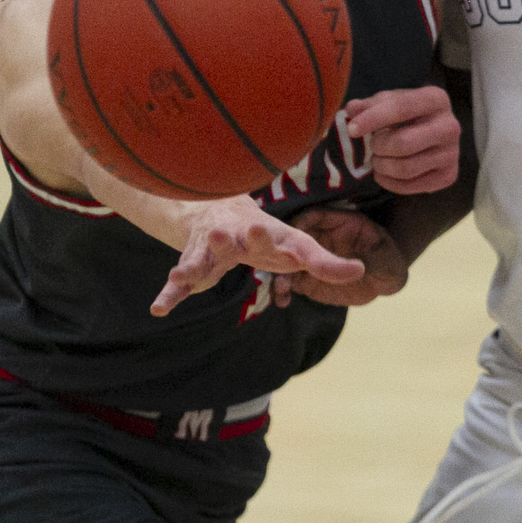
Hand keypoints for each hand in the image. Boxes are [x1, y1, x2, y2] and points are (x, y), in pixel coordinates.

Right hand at [152, 198, 365, 316]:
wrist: (222, 214)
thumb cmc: (268, 237)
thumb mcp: (297, 247)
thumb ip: (324, 262)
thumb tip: (361, 272)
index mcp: (267, 235)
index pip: (277, 239)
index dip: (280, 244)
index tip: (290, 253)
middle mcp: (237, 238)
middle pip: (234, 240)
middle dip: (232, 239)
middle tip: (226, 235)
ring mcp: (211, 251)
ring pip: (199, 257)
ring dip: (192, 264)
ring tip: (180, 274)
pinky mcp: (193, 265)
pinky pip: (179, 281)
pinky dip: (170, 294)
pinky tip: (159, 308)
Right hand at [271, 206, 408, 307]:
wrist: (382, 280)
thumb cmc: (387, 261)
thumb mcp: (386, 259)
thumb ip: (374, 260)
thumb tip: (361, 268)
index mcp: (337, 223)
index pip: (313, 216)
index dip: (302, 222)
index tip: (294, 235)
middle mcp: (317, 237)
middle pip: (292, 236)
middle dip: (283, 248)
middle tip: (280, 264)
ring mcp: (309, 258)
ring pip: (285, 260)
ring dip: (278, 271)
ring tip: (280, 287)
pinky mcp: (304, 278)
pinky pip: (287, 281)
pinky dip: (281, 289)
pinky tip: (283, 301)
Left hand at [344, 86, 461, 194]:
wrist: (434, 133)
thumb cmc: (408, 115)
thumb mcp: (389, 102)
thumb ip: (369, 105)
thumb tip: (352, 110)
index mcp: (436, 99)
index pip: (402, 108)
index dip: (373, 119)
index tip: (352, 129)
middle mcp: (450, 126)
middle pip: (404, 143)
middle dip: (379, 147)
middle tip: (373, 146)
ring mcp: (452, 153)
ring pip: (406, 168)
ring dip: (382, 166)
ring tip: (378, 160)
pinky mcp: (449, 176)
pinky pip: (411, 186)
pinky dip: (389, 183)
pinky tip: (384, 174)